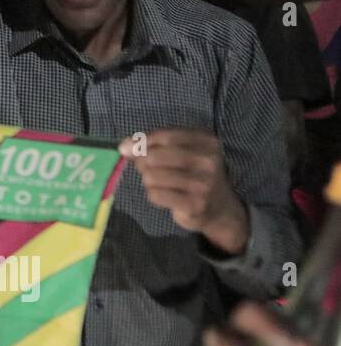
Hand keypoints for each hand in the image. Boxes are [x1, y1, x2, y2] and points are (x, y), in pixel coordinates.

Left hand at [117, 128, 248, 253]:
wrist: (220, 209)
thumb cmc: (194, 174)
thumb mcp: (182, 151)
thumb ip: (154, 144)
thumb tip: (124, 147)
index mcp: (207, 141)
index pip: (165, 136)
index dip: (140, 141)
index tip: (124, 147)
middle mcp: (208, 161)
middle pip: (155, 156)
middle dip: (143, 163)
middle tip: (148, 169)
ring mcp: (203, 184)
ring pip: (151, 176)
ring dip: (148, 180)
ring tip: (161, 183)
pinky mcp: (195, 204)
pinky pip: (155, 195)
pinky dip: (154, 195)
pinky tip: (167, 196)